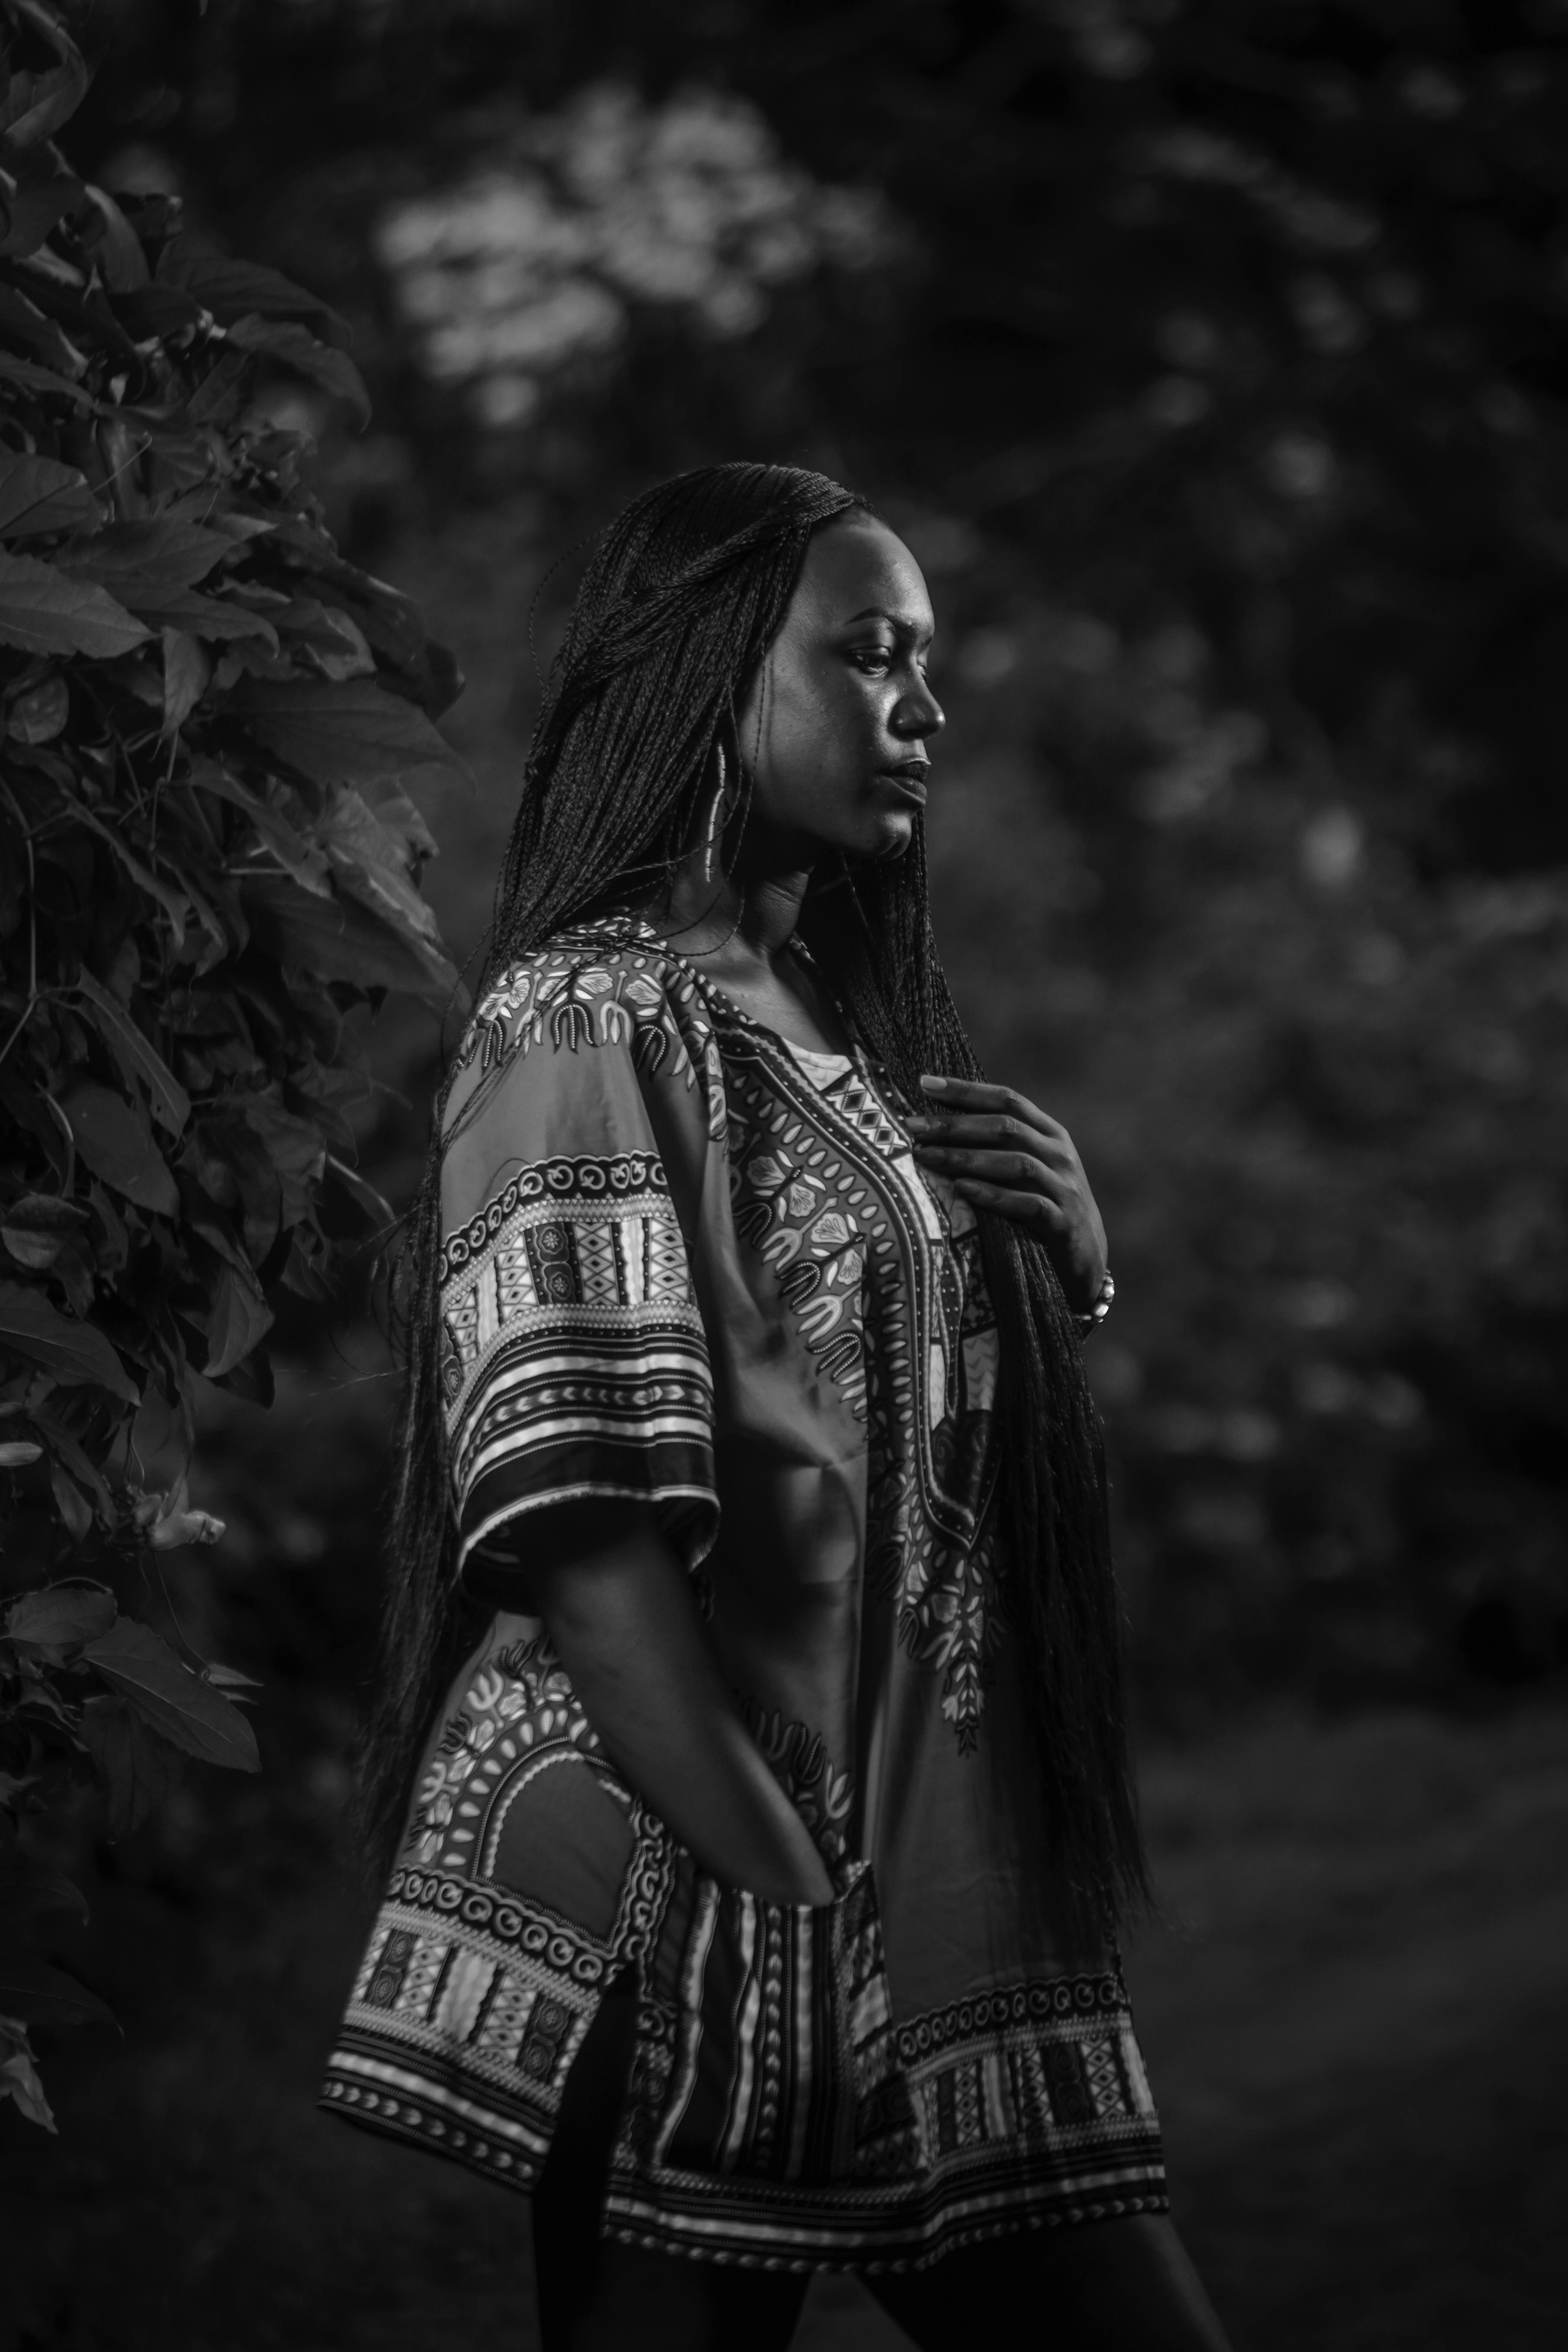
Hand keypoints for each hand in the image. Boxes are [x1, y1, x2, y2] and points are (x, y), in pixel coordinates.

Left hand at [906, 1075, 1107, 1314]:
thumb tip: (938, 1123)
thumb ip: (998, 1145)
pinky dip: (994, 1195)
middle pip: (1006, 1128)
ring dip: (967, 1158)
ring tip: (926, 1156)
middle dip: (955, 1125)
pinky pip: (1028, 1204)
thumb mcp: (1027, 1169)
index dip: (967, 1090)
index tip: (926, 1083)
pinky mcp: (1062, 1223)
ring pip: (1016, 1163)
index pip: (1008, 1099)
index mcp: (1050, 1133)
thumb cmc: (1043, 1205)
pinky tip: (963, 1189)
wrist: (1087, 1257)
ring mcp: (1064, 1187)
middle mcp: (1059, 1154)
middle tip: (913, 1126)